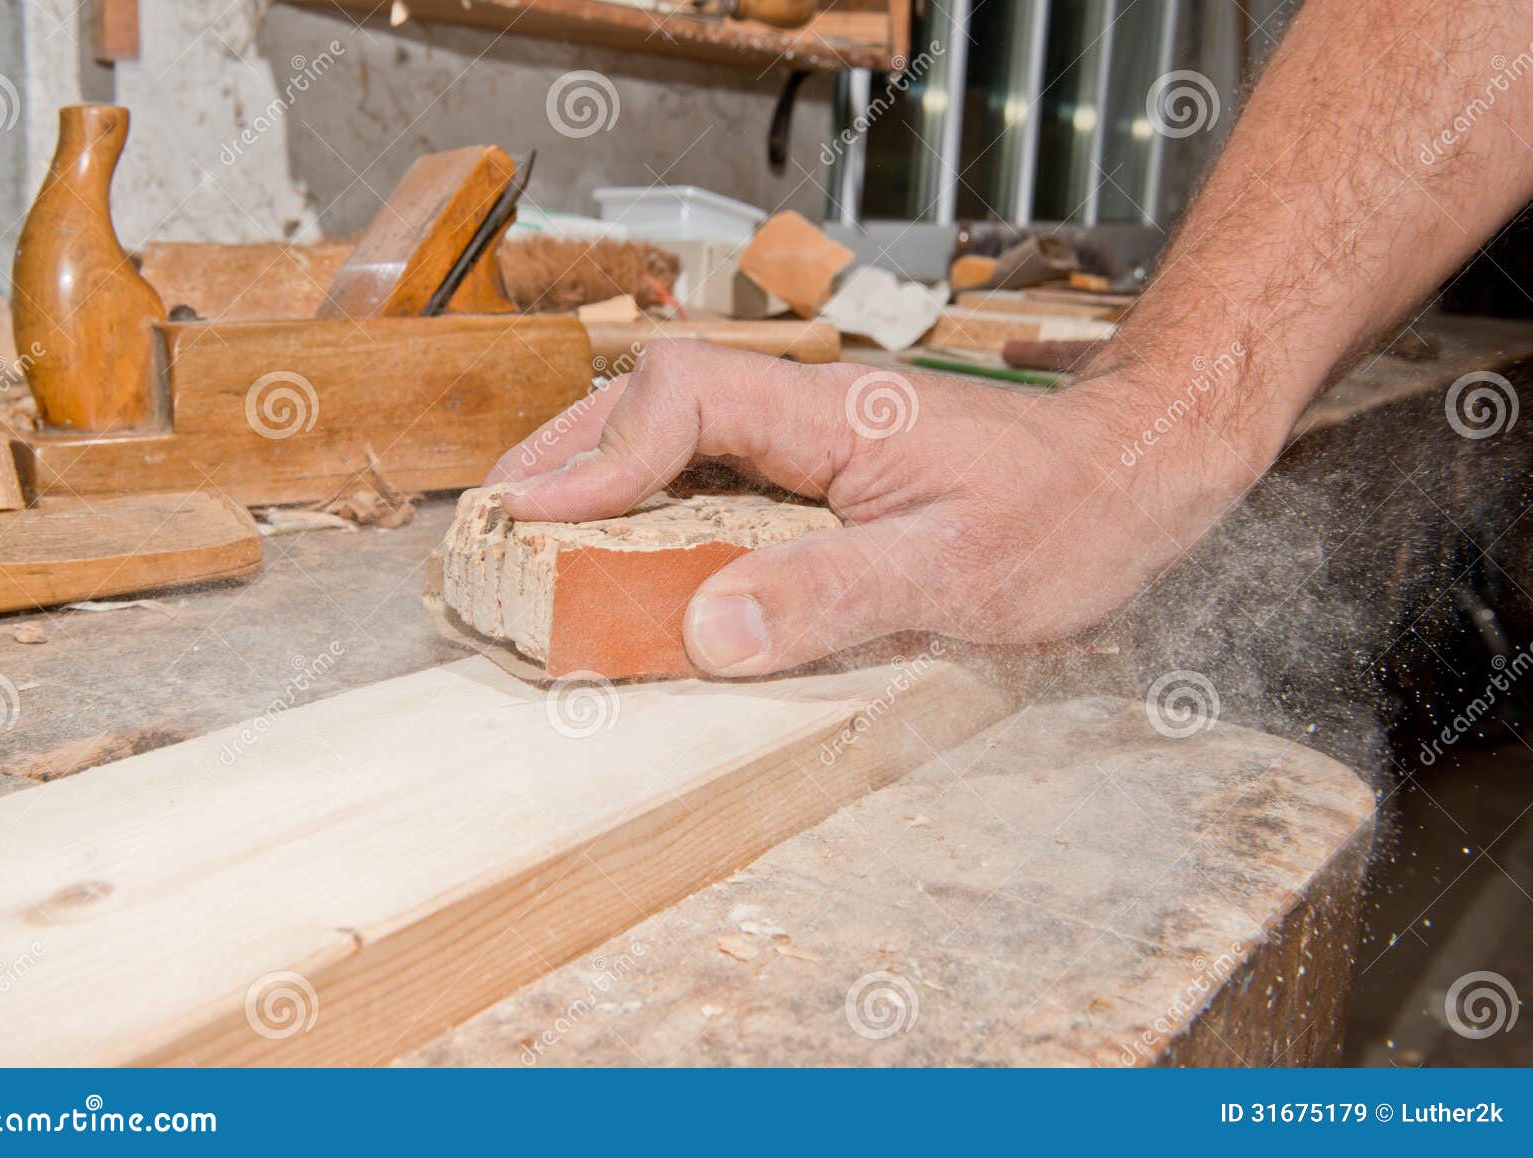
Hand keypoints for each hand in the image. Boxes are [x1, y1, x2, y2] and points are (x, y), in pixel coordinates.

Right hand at [487, 340, 1266, 676]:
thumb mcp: (954, 573)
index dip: (600, 452)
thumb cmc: (1065, 516)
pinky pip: (724, 478)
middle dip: (571, 451)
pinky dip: (662, 507)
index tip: (541, 514)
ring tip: (540, 530)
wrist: (1137, 474)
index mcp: (831, 415)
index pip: (683, 398)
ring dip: (605, 475)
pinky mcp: (832, 475)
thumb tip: (703, 630)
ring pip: (682, 436)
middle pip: (658, 401)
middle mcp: (812, 414)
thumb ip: (829, 597)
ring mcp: (819, 442)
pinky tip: (641, 549)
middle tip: (503, 518)